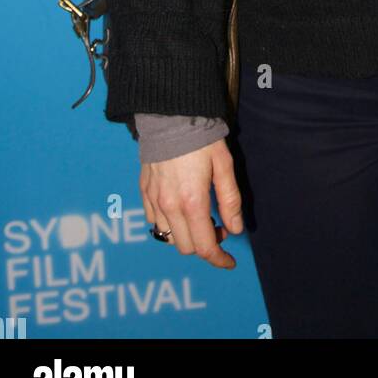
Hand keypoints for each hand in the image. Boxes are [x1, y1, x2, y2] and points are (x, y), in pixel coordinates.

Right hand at [140, 138, 243, 267]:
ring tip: (200, 218)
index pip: (204, 246)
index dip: (218, 259)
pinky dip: (168, 225)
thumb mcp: (224, 166)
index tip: (229, 261)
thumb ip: (230, 200)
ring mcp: (153, 200)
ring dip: (185, 236)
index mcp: (192, 202)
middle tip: (218, 228)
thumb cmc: (202, 139)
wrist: (170, 116)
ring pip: (168, 237)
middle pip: (186, 247)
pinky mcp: (144, 191)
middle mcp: (169, 206)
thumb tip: (234, 229)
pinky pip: (153, 221)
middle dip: (204, 245)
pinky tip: (180, 210)